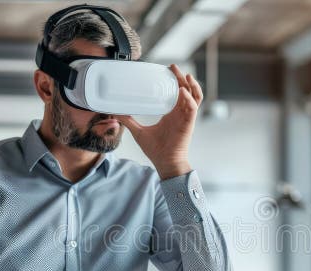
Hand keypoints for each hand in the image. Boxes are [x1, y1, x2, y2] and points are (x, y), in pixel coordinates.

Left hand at [117, 64, 202, 179]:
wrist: (165, 162)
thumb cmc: (155, 150)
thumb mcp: (138, 131)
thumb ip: (128, 121)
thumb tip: (115, 112)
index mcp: (171, 113)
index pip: (176, 93)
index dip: (174, 81)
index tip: (167, 71)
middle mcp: (180, 113)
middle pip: (186, 90)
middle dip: (182, 78)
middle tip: (173, 67)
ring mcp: (186, 118)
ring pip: (194, 96)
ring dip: (191, 85)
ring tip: (185, 75)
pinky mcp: (189, 123)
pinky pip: (193, 108)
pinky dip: (189, 98)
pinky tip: (182, 91)